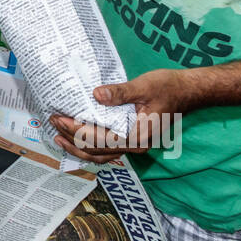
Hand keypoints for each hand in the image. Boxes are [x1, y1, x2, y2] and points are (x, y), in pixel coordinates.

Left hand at [48, 69, 194, 163]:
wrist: (188, 92)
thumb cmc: (168, 87)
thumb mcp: (144, 85)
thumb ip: (120, 92)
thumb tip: (96, 94)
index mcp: (138, 136)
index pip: (99, 139)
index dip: (76, 130)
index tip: (59, 117)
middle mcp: (135, 146)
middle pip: (96, 150)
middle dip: (72, 138)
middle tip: (52, 121)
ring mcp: (134, 145)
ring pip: (100, 155)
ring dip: (78, 147)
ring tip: (58, 135)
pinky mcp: (131, 139)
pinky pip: (106, 149)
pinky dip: (89, 145)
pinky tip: (76, 136)